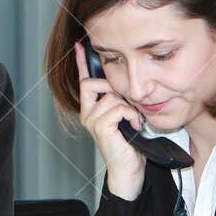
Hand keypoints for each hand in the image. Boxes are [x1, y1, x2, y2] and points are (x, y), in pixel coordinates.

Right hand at [74, 43, 146, 200]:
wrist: (129, 169)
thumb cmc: (130, 145)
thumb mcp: (127, 117)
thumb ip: (122, 100)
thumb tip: (128, 83)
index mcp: (92, 109)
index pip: (84, 81)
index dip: (81, 62)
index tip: (80, 46)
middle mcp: (87, 113)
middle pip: (93, 82)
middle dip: (113, 87)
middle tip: (128, 105)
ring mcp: (91, 120)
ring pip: (110, 95)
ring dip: (128, 106)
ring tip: (135, 121)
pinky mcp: (100, 127)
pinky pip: (118, 107)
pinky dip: (131, 115)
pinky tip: (135, 127)